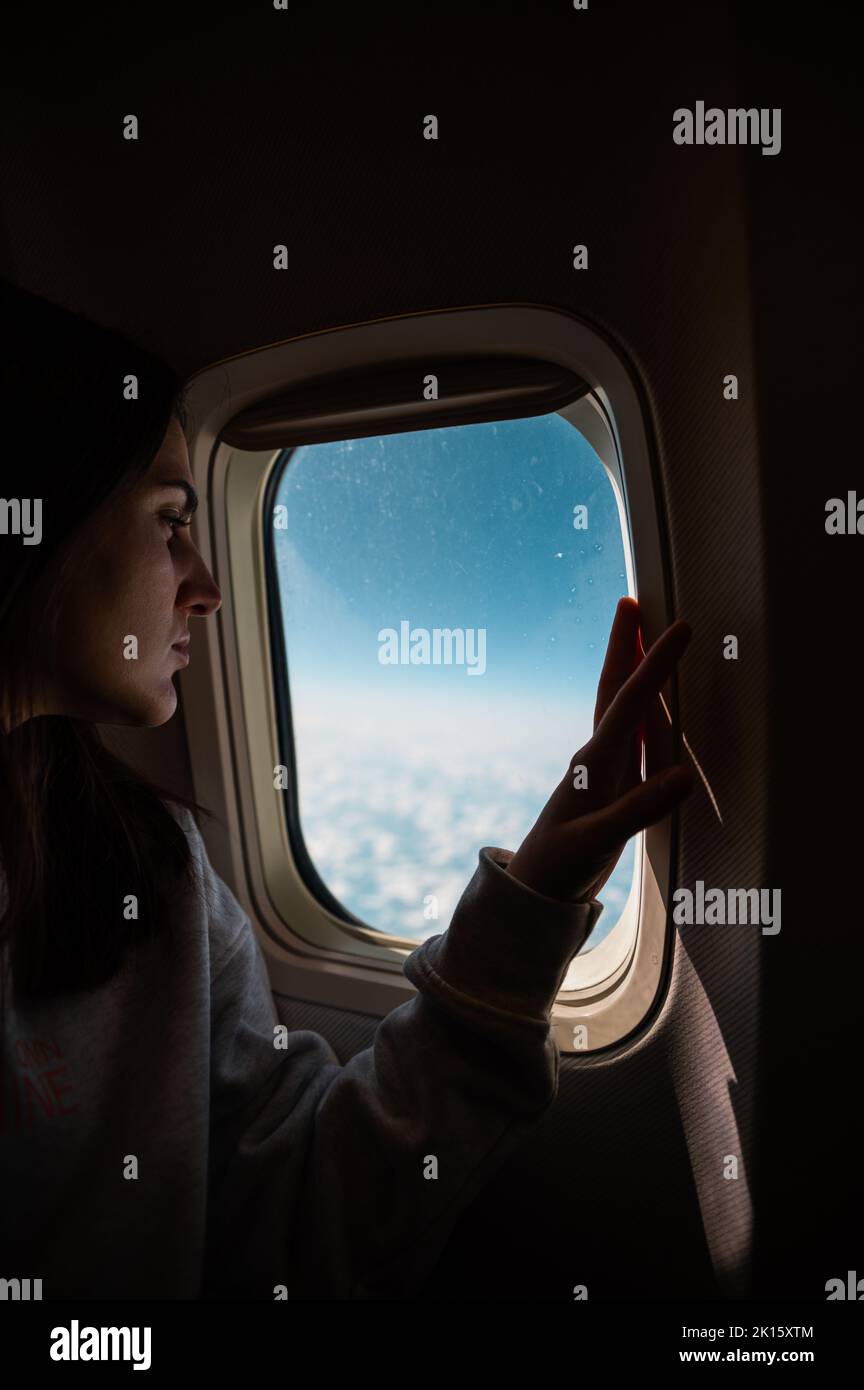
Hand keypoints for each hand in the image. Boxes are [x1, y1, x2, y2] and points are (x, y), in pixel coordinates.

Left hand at [506, 596, 693, 903]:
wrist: (535, 889)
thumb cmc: (561, 865)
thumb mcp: (598, 841)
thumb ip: (638, 810)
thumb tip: (684, 775)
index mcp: (595, 762)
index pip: (629, 702)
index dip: (655, 664)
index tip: (679, 629)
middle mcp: (596, 756)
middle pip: (613, 688)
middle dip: (625, 645)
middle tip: (631, 602)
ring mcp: (602, 768)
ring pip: (622, 708)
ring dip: (633, 671)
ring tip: (645, 638)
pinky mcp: (609, 784)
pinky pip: (632, 736)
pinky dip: (644, 711)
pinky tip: (653, 706)